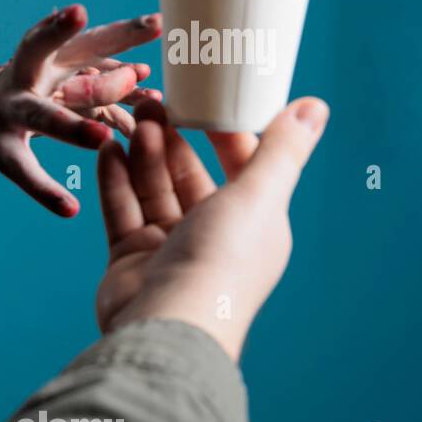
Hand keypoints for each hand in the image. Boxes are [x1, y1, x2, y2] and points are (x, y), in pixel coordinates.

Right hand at [0, 4, 160, 215]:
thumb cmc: (11, 105)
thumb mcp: (50, 89)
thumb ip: (95, 85)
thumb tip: (145, 79)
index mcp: (48, 62)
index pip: (91, 42)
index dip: (125, 33)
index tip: (160, 23)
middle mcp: (28, 77)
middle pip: (68, 53)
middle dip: (105, 40)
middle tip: (142, 30)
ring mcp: (6, 110)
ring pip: (42, 115)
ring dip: (72, 125)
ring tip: (102, 138)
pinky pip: (21, 170)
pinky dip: (43, 190)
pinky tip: (68, 208)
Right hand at [94, 97, 328, 361]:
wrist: (168, 322)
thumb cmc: (221, 261)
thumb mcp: (260, 195)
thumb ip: (283, 149)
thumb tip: (315, 106)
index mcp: (253, 223)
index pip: (240, 166)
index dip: (223, 131)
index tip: (202, 98)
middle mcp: (212, 234)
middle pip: (189, 175)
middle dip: (172, 137)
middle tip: (154, 102)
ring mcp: (168, 247)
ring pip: (153, 189)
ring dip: (143, 153)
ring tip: (131, 120)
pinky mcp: (130, 257)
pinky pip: (122, 209)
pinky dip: (115, 179)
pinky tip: (107, 150)